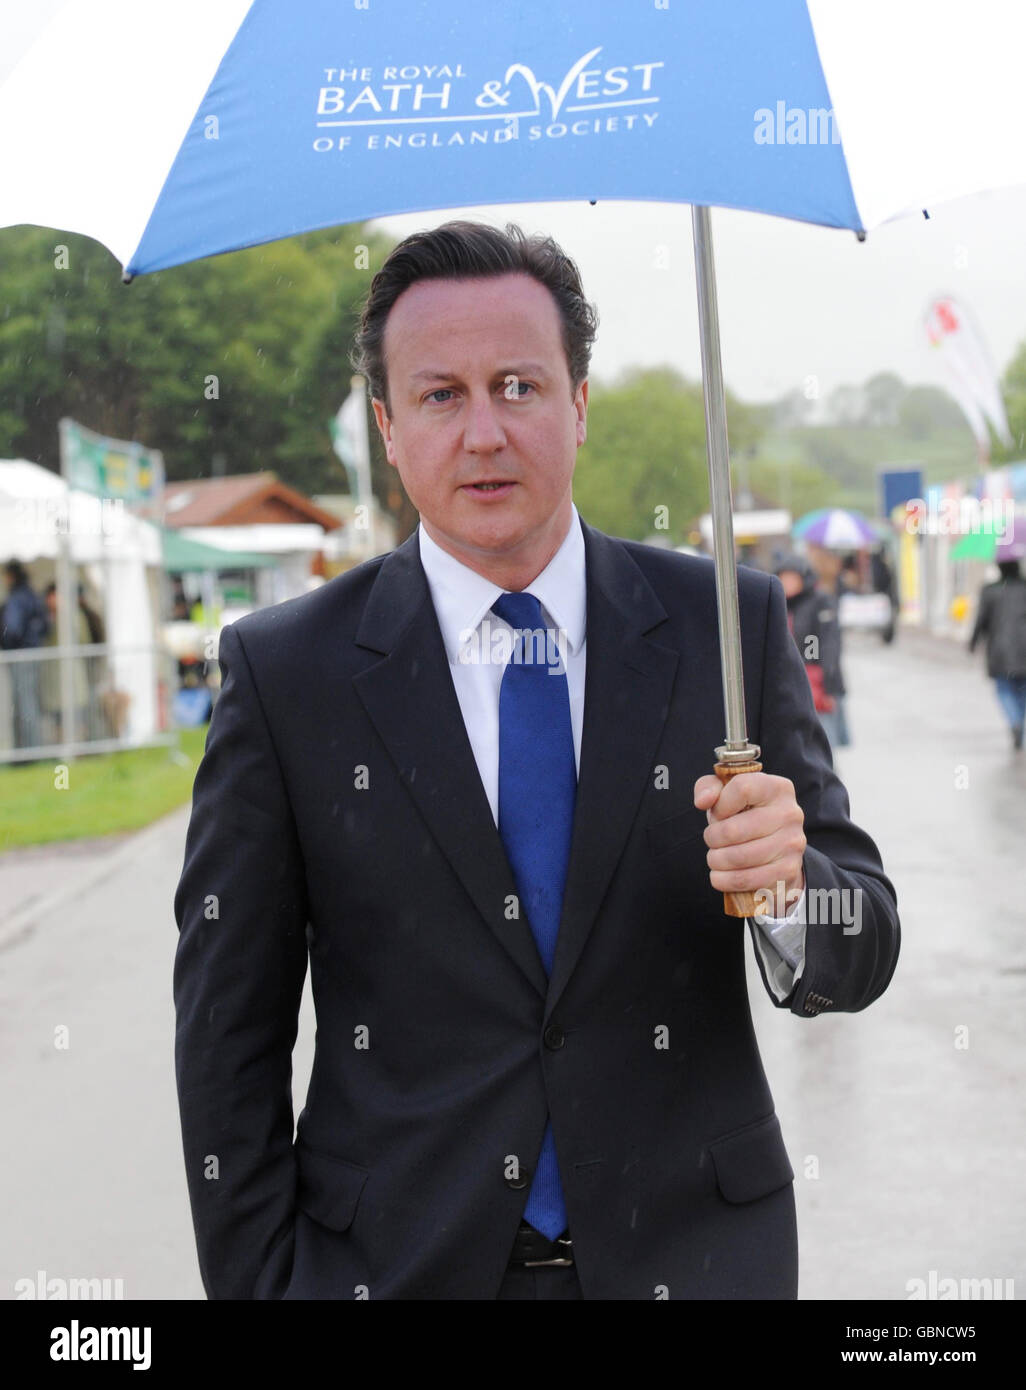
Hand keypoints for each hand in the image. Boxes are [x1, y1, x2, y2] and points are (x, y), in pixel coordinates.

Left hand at [693, 772, 806, 912]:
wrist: (777, 850)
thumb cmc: (744, 816)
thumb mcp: (726, 794)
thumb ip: (708, 788)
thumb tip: (703, 801)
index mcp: (776, 788)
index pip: (742, 789)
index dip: (720, 805)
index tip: (718, 814)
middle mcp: (790, 813)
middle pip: (733, 830)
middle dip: (712, 838)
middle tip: (712, 840)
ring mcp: (791, 844)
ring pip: (737, 858)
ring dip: (716, 860)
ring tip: (715, 857)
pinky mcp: (788, 871)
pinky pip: (745, 879)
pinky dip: (724, 880)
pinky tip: (720, 875)